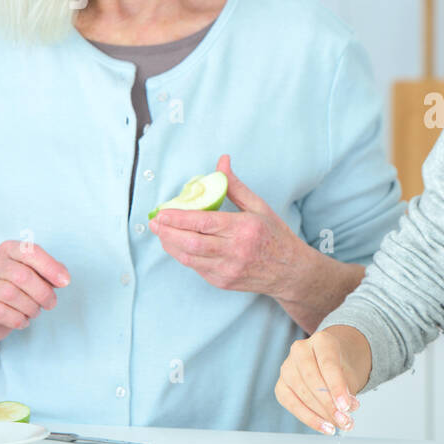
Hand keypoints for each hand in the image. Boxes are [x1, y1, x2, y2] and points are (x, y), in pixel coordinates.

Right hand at [0, 239, 70, 345]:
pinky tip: (23, 320)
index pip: (30, 252)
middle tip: (51, 304)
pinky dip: (19, 319)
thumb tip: (63, 277)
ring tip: (35, 311)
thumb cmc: (18, 291)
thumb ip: (50, 273)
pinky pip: (2, 312)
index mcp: (8, 249)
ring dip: (31, 307)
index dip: (50, 267)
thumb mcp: (37, 277)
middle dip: (43, 293)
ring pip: (12, 295)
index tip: (66, 282)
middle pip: (22, 275)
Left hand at [148, 154, 308, 295]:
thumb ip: (234, 186)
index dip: (178, 217)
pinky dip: (183, 255)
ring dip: (170, 244)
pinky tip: (177, 244)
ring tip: (161, 232)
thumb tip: (221, 162)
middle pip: (190, 243)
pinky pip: (195, 268)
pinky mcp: (222, 282)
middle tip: (154, 222)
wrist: (289, 271)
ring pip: (188, 258)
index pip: (203, 223)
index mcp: (244, 229)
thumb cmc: (275, 236)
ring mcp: (228, 270)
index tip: (162, 211)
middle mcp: (235, 251)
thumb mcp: (259, 207)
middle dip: (167, 232)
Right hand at [275, 327, 366, 434]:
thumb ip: (348, 390)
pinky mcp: (280, 385)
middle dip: (330, 404)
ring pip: (302, 393)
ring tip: (340, 424)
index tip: (347, 406)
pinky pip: (292, 404)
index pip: (328, 364)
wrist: (328, 362)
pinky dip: (309, 418)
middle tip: (345, 420)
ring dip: (322, 414)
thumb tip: (347, 409)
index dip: (337, 387)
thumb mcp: (349, 373)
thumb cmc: (339, 367)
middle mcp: (300, 350)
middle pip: (313, 379)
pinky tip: (324, 426)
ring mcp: (286, 367)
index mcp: (321, 340)